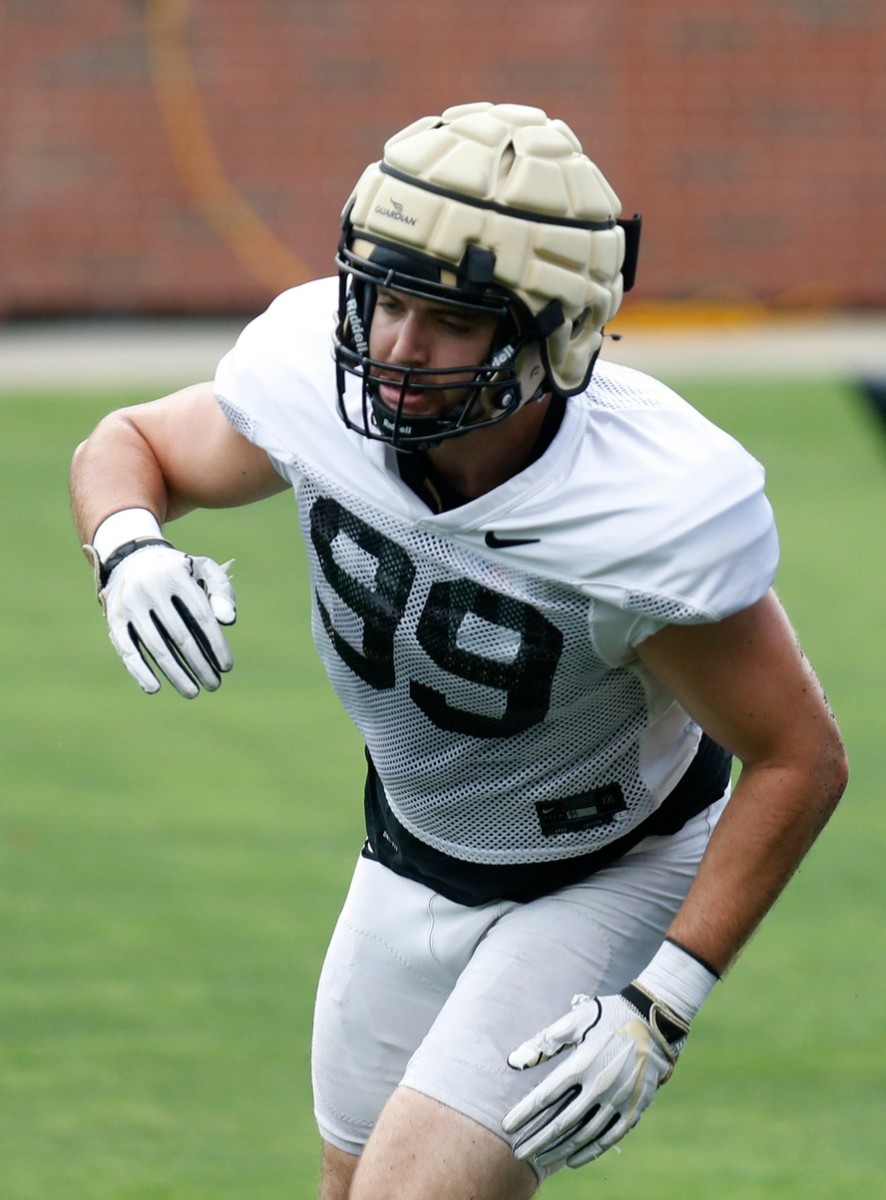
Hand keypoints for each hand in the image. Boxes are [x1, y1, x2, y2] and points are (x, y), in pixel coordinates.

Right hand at [99, 544, 235, 697]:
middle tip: (214, 685)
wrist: (133, 560)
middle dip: (200, 664)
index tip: (226, 667)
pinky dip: (139, 670)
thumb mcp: (205, 570)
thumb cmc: (179, 571)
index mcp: (177, 575)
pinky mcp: (115, 619)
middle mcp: (151, 588)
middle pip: (180, 636)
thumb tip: (228, 621)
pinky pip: (127, 649)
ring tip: (193, 692)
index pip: (202, 616)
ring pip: (156, 647)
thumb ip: (222, 592)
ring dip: (175, 674)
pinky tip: (155, 689)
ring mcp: (130, 604)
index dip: (216, 644)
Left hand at [502, 984, 688, 1169]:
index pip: (545, 1096)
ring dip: (559, 1149)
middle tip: (518, 1153)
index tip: (507, 1127)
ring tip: (540, 1159)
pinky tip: (573, 1159)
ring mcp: (618, 1100)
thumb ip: (545, 1042)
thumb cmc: (608, 1016)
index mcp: (581, 1064)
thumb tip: (515, 1061)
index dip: (524, 1114)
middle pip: (561, 1122)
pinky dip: (589, 1151)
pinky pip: (609, 1138)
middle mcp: (599, 1087)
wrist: (653, 1021)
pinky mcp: (633, 1109)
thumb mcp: (576, 1021)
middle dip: (537, 1139)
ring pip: (583, 1134)